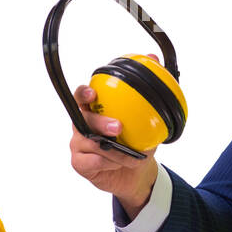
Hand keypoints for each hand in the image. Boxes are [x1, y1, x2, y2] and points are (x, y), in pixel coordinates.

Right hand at [68, 83, 159, 216]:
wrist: (136, 173)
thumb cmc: (137, 142)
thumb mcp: (148, 118)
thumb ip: (148, 89)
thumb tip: (152, 57)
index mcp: (94, 109)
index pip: (82, 96)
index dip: (83, 93)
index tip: (93, 93)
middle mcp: (83, 124)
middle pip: (83, 120)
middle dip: (100, 123)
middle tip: (119, 128)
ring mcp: (79, 144)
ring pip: (90, 144)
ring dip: (113, 150)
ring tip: (131, 156)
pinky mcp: (80, 163)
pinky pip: (91, 162)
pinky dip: (108, 163)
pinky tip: (117, 164)